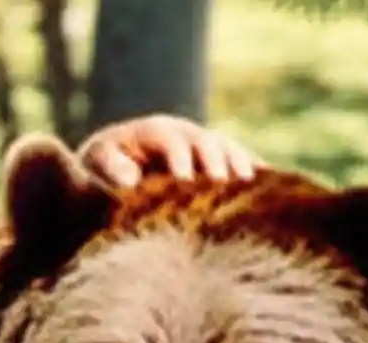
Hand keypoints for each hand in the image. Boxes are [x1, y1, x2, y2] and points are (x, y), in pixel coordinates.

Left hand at [78, 113, 265, 187]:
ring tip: (249, 184)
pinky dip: (255, 172)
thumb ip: (110, 167)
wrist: (111, 171)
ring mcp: (204, 146)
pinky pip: (241, 163)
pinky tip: (272, 187)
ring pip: (228, 150)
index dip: (179, 158)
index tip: (183, 182)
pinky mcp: (217, 163)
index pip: (171, 140)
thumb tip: (131, 181)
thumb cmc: (99, 169)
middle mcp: (184, 134)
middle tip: (221, 183)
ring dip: (239, 165)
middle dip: (214, 161)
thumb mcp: (95, 164)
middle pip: (206, 142)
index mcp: (154, 131)